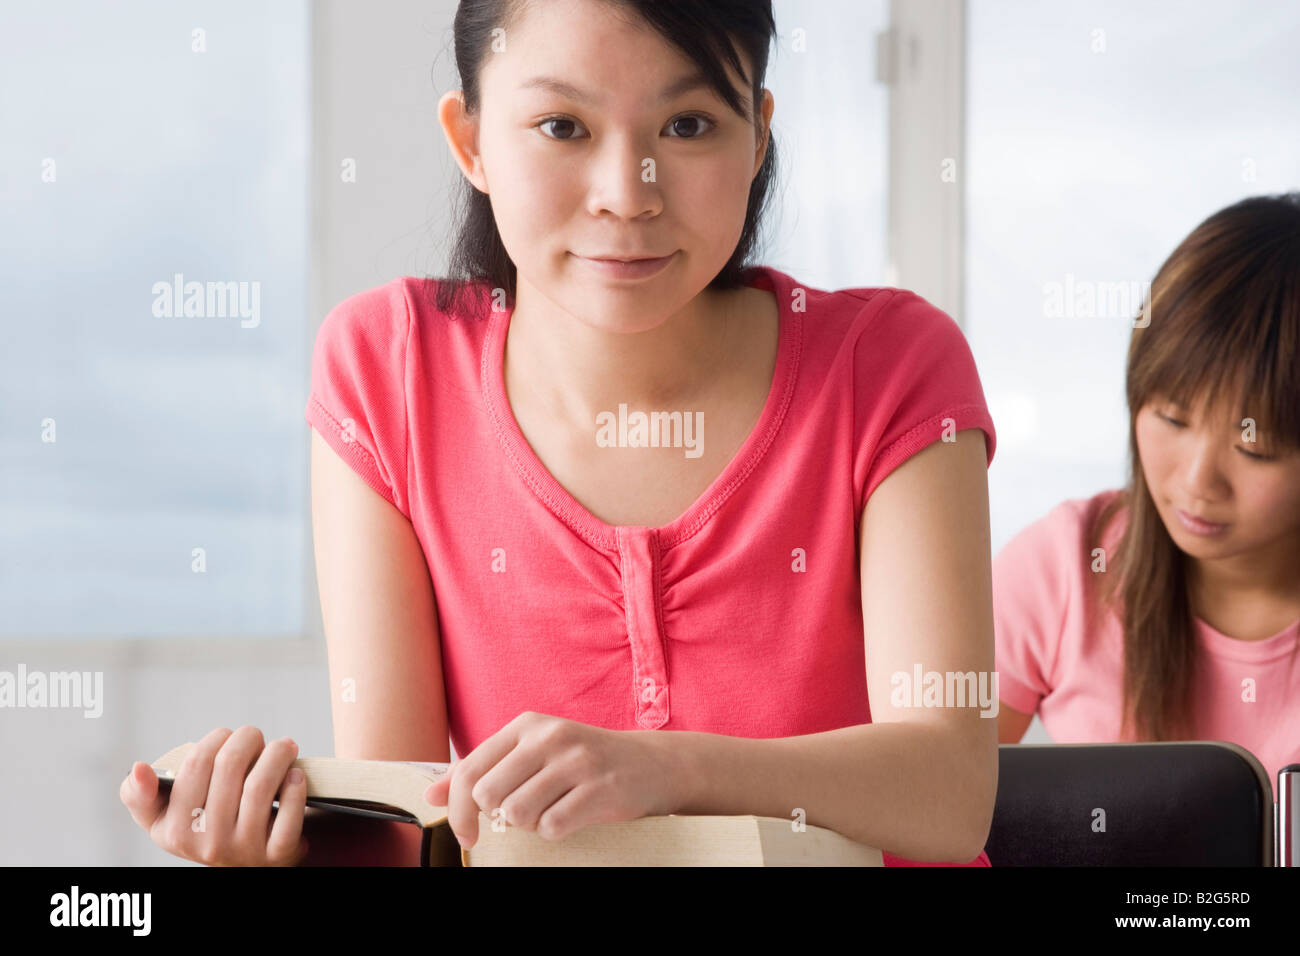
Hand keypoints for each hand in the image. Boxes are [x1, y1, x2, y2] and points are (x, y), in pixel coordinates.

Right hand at [120, 725, 308, 865]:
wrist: (245, 865)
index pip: (194, 764)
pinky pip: (288, 816)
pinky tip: (294, 775)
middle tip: (255, 736)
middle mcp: (207, 843)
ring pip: (259, 788)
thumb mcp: (163, 818)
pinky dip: (295, 789)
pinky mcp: (277, 853)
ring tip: (283, 747)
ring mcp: (243, 849)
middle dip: (247, 738)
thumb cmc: (204, 828)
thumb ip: (140, 795)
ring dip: (276, 755)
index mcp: (175, 829)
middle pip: (230, 767)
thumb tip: (138, 768)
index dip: (214, 739)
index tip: (224, 735)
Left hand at [423, 712, 680, 848]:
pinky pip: (552, 827)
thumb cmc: (582, 761)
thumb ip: (485, 769)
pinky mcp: (599, 788)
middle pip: (489, 796)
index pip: (470, 770)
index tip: (466, 834)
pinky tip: (571, 817)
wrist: (650, 764)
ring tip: (549, 812)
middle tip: (524, 815)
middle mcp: (549, 737)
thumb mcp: (533, 754)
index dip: (458, 809)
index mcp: (527, 725)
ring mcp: (576, 761)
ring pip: (519, 814)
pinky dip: (555, 832)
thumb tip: (432, 792)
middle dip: (500, 819)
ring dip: (529, 825)